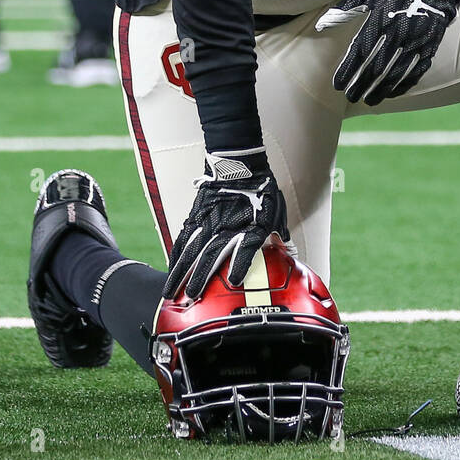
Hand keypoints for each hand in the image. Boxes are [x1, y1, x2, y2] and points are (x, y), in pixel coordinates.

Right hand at [162, 150, 289, 299]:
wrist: (239, 163)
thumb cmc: (260, 188)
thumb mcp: (276, 211)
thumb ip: (279, 233)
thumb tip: (288, 250)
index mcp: (250, 226)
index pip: (244, 247)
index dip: (240, 264)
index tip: (234, 281)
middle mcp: (227, 226)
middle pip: (211, 254)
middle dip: (200, 277)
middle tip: (191, 297)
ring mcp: (208, 221)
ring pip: (191, 250)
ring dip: (181, 272)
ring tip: (171, 291)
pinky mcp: (196, 215)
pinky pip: (184, 238)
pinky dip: (176, 255)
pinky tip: (171, 268)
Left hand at [315, 0, 459, 105]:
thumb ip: (347, 9)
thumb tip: (322, 24)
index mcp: (381, 19)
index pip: (361, 51)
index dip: (348, 70)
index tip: (338, 85)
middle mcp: (399, 33)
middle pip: (377, 66)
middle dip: (362, 84)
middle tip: (351, 96)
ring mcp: (416, 42)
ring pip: (396, 73)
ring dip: (381, 89)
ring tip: (369, 100)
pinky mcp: (430, 46)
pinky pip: (416, 71)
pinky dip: (404, 84)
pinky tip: (392, 93)